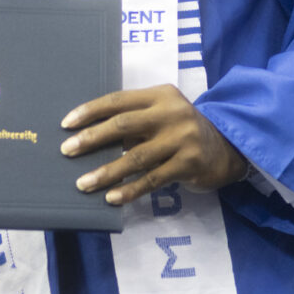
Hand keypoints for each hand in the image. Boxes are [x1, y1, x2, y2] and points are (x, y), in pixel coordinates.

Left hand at [58, 84, 247, 205]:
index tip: (67, 124)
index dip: (91, 112)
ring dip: (106, 172)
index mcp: (160, 95)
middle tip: (67, 151)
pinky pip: (152, 180)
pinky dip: (130, 190)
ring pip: (135, 158)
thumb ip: (134, 120)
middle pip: (124, 126)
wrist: (226, 149)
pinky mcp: (189, 164)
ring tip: (83, 183)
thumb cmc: (182, 130)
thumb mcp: (162, 115)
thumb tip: (90, 137)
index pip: (119, 100)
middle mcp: (171, 113)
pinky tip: (111, 198)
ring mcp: (182, 139)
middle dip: (92, 139)